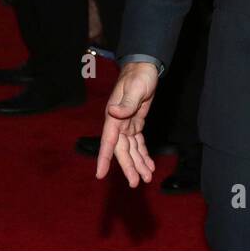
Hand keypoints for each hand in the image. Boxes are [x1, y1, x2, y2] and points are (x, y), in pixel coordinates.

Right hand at [96, 61, 159, 186]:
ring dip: (138, 163)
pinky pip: (138, 143)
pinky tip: (149, 165)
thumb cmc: (138, 76)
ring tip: (146, 178)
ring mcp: (126, 124)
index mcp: (114, 116)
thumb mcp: (135, 88)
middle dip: (128, 166)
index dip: (104, 158)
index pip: (108, 141)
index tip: (100, 175)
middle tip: (135, 183)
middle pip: (121, 150)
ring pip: (130, 149)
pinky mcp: (135, 123)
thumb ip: (126, 103)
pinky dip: (143, 154)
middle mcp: (118, 123)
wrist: (145, 67)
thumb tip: (113, 113)